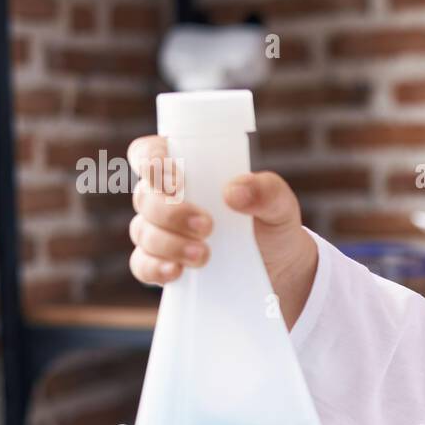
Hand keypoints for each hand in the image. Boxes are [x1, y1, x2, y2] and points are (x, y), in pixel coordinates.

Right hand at [126, 135, 318, 327]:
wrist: (280, 268)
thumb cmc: (271, 223)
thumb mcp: (279, 204)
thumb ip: (265, 191)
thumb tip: (233, 192)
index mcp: (188, 170)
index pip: (150, 153)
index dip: (151, 161)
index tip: (176, 181)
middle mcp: (166, 199)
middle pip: (145, 196)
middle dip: (171, 212)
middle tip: (207, 226)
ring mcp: (161, 232)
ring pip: (143, 232)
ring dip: (170, 243)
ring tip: (204, 255)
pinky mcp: (163, 264)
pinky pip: (143, 265)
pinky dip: (156, 268)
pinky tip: (177, 271)